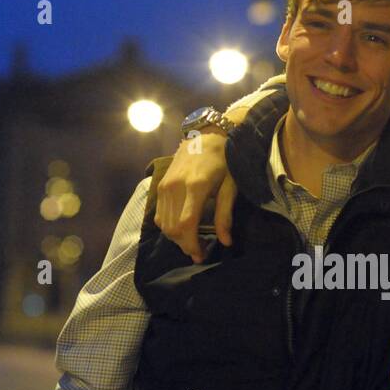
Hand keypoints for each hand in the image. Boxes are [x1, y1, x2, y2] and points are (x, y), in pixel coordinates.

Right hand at [154, 131, 237, 262]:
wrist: (208, 134)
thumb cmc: (224, 160)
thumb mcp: (230, 186)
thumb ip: (225, 214)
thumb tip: (226, 242)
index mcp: (195, 187)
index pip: (186, 225)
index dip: (192, 245)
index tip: (202, 256)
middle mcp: (175, 187)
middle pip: (172, 228)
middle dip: (184, 245)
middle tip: (199, 252)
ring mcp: (165, 185)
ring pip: (163, 223)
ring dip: (176, 238)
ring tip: (192, 242)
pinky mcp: (160, 184)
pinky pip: (159, 214)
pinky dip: (168, 226)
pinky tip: (182, 228)